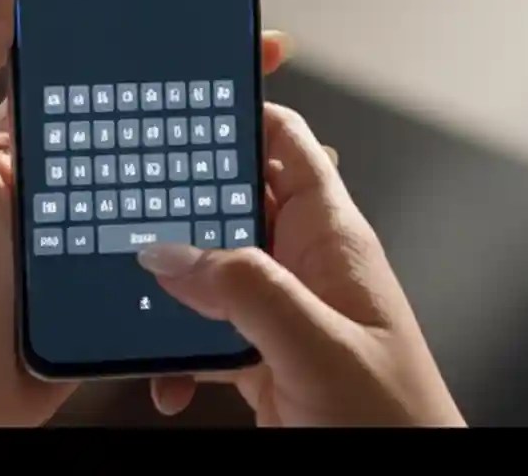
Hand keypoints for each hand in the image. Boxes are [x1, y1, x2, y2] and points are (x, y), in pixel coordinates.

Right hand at [137, 104, 465, 426]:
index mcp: (332, 239)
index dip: (240, 113)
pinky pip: (203, 335)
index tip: (182, 103)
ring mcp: (281, 314)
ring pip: (209, 272)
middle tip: (131, 210)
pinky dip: (176, 353)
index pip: (287, 145)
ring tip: (139, 302)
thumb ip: (246, 291)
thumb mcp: (317, 346)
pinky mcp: (260, 359)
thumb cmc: (395, 425)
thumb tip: (172, 252)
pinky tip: (169, 376)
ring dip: (171, 290)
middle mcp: (305, 267)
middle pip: (231, 205)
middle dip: (181, 209)